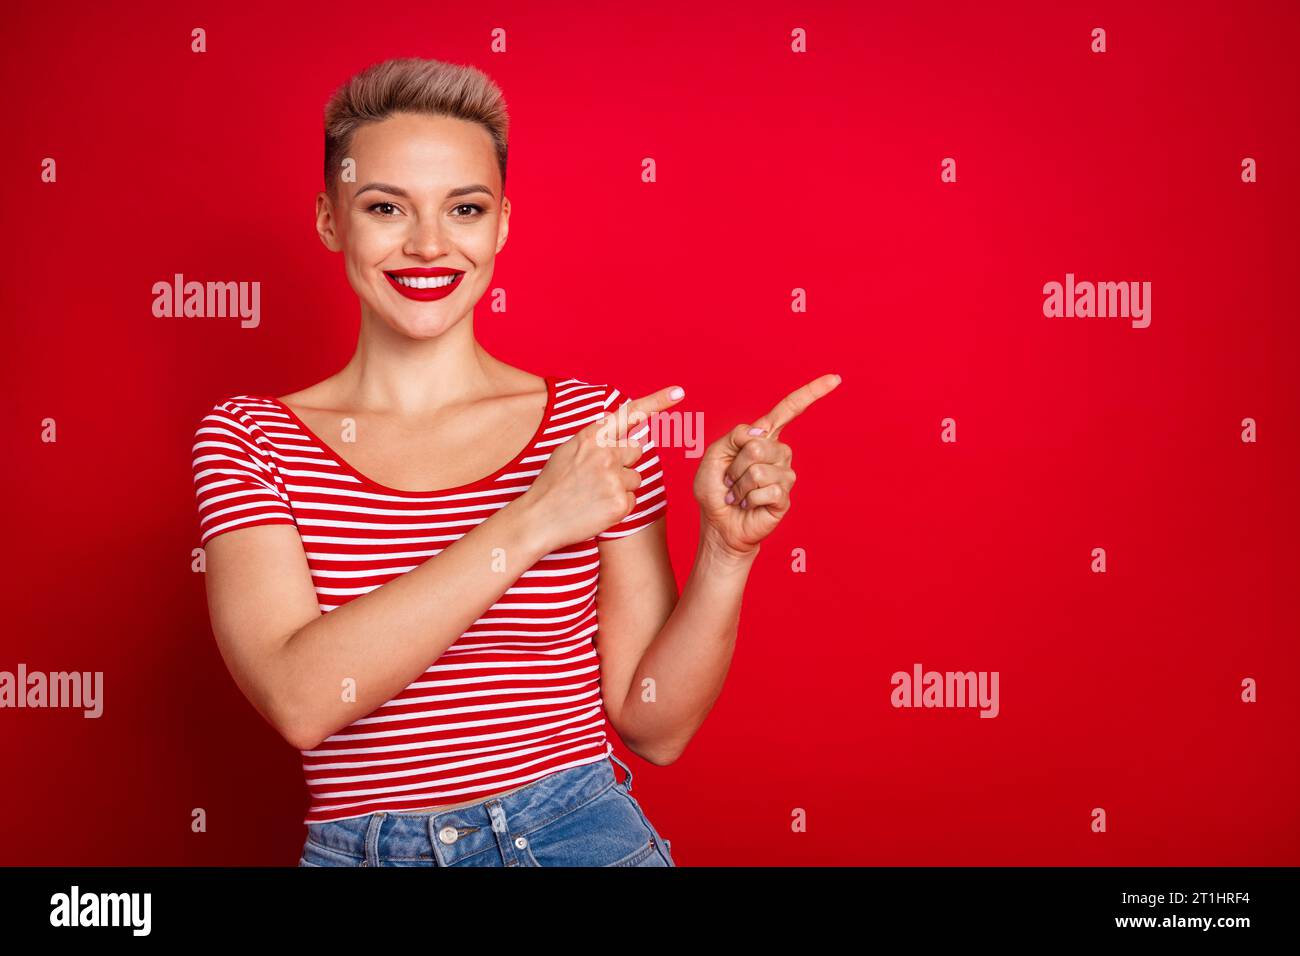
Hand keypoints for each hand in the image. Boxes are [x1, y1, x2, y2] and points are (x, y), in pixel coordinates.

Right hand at [518, 385, 685, 551]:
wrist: (538, 519)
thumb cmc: (552, 486)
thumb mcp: (567, 450)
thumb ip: (594, 438)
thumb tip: (613, 423)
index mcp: (591, 436)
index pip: (629, 413)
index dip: (657, 401)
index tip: (678, 392)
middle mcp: (605, 452)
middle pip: (637, 449)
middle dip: (624, 462)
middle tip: (598, 477)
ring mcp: (613, 477)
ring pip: (636, 478)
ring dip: (621, 487)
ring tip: (594, 495)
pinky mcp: (620, 502)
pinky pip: (633, 500)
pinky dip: (619, 507)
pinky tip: (598, 509)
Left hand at [693, 373, 841, 556]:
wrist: (718, 524)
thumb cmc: (716, 489)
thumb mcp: (714, 455)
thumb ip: (733, 437)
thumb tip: (761, 434)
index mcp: (763, 437)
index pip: (790, 410)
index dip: (812, 393)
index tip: (835, 379)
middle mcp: (778, 452)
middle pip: (757, 446)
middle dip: (734, 465)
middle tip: (730, 479)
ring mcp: (784, 475)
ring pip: (757, 469)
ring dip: (739, 485)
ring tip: (738, 494)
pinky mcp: (784, 497)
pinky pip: (764, 490)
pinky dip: (747, 499)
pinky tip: (748, 504)